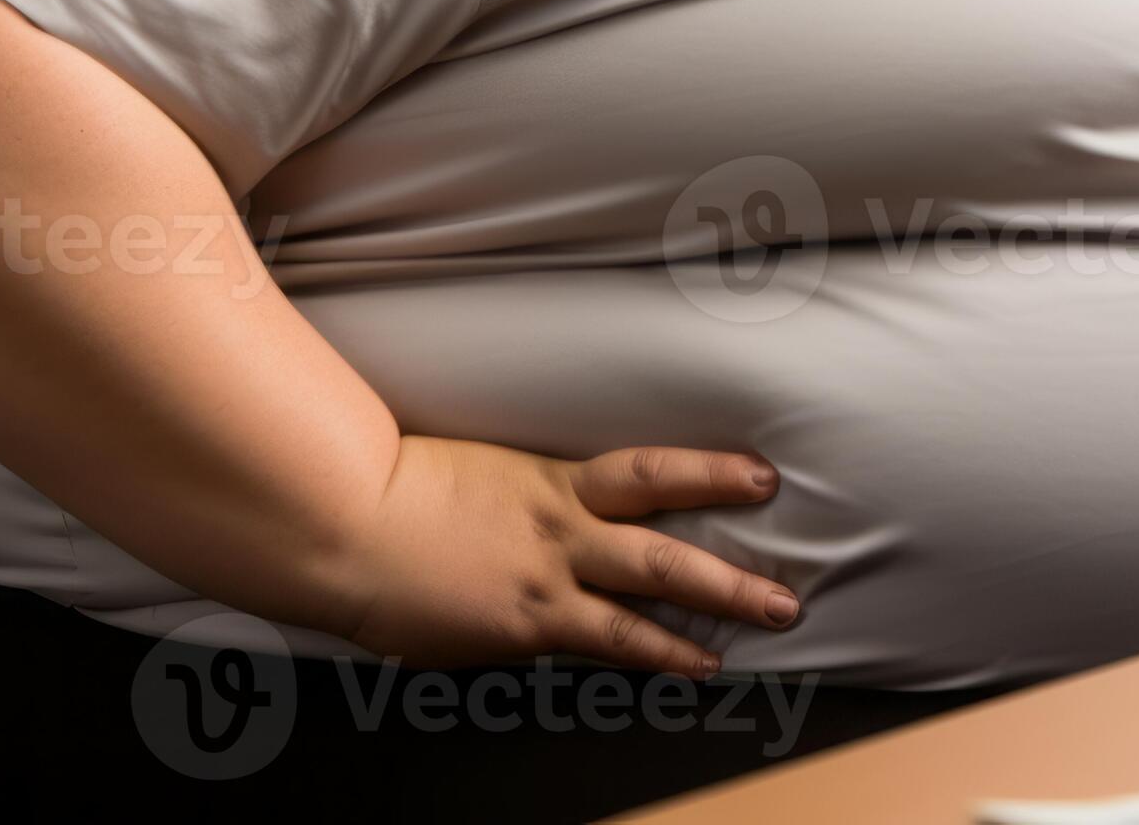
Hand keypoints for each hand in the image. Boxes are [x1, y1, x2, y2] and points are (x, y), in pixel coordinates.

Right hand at [338, 434, 796, 675]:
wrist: (350, 522)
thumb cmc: (399, 491)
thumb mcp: (481, 475)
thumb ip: (522, 496)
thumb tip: (544, 512)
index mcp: (552, 480)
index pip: (650, 471)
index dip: (711, 474)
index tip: (763, 477)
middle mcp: (562, 529)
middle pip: (668, 548)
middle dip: (733, 573)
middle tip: (788, 592)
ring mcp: (545, 582)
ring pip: (646, 602)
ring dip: (711, 619)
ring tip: (764, 627)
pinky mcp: (522, 627)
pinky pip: (600, 646)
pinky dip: (651, 658)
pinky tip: (689, 667)